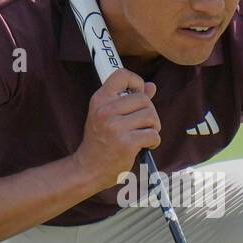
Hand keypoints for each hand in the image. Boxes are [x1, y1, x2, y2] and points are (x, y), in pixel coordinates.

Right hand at [73, 68, 159, 187]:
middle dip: (149, 112)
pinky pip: (153, 135)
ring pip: (151, 116)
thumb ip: (129, 99)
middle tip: (142, 124)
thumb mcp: (107, 115)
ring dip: (153, 127)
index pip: (122, 75)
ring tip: (143, 134)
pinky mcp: (126, 144)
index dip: (136, 82)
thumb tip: (151, 86)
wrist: (89, 168)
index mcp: (100, 99)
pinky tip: (145, 145)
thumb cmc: (100, 140)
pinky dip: (154, 141)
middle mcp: (106, 110)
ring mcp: (116, 127)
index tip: (138, 94)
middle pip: (144, 99)